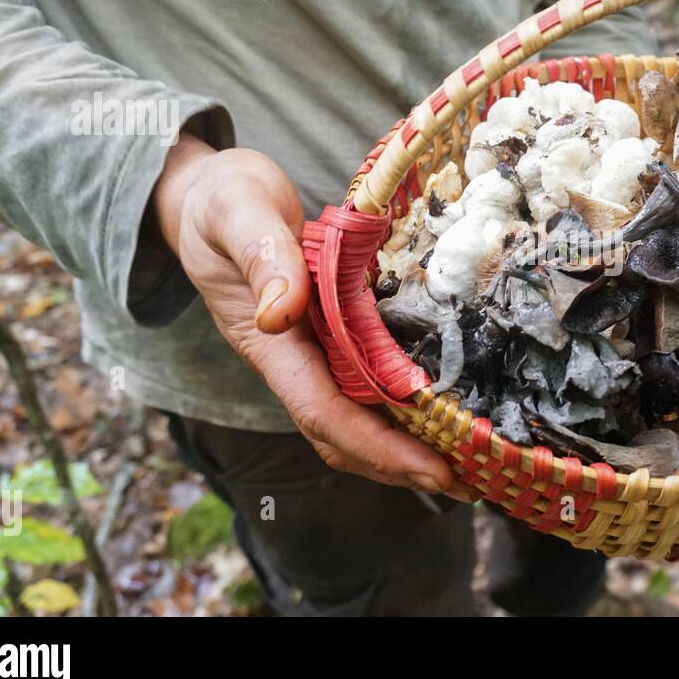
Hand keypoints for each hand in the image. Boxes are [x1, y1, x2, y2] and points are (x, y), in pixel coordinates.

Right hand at [150, 133, 474, 500]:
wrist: (209, 195)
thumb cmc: (223, 202)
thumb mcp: (237, 214)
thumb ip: (260, 257)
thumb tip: (280, 314)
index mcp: (269, 344)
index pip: (323, 414)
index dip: (377, 447)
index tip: (431, 468)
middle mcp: (293, 361)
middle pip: (346, 436)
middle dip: (402, 467)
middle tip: (470, 484)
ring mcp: (312, 353)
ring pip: (359, 420)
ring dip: (408, 449)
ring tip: (470, 466)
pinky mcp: (332, 338)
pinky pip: (369, 386)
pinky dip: (405, 410)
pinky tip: (447, 413)